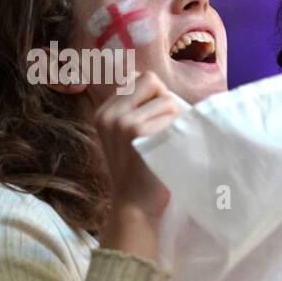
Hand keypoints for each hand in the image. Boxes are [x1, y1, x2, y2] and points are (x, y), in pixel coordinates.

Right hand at [84, 71, 178, 221]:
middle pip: (150, 80)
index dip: (154, 94)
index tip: (156, 116)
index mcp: (104, 112)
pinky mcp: (137, 131)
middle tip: (164, 126)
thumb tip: (156, 84)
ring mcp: (122, 121)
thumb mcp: (124, 137)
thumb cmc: (138, 170)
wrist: (134, 202)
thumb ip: (134, 111)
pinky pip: (172, 117)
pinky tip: (168, 147)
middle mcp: (109, 113)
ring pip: (166, 99)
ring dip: (174, 118)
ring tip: (165, 140)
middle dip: (165, 99)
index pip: (136, 78)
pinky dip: (177, 130)